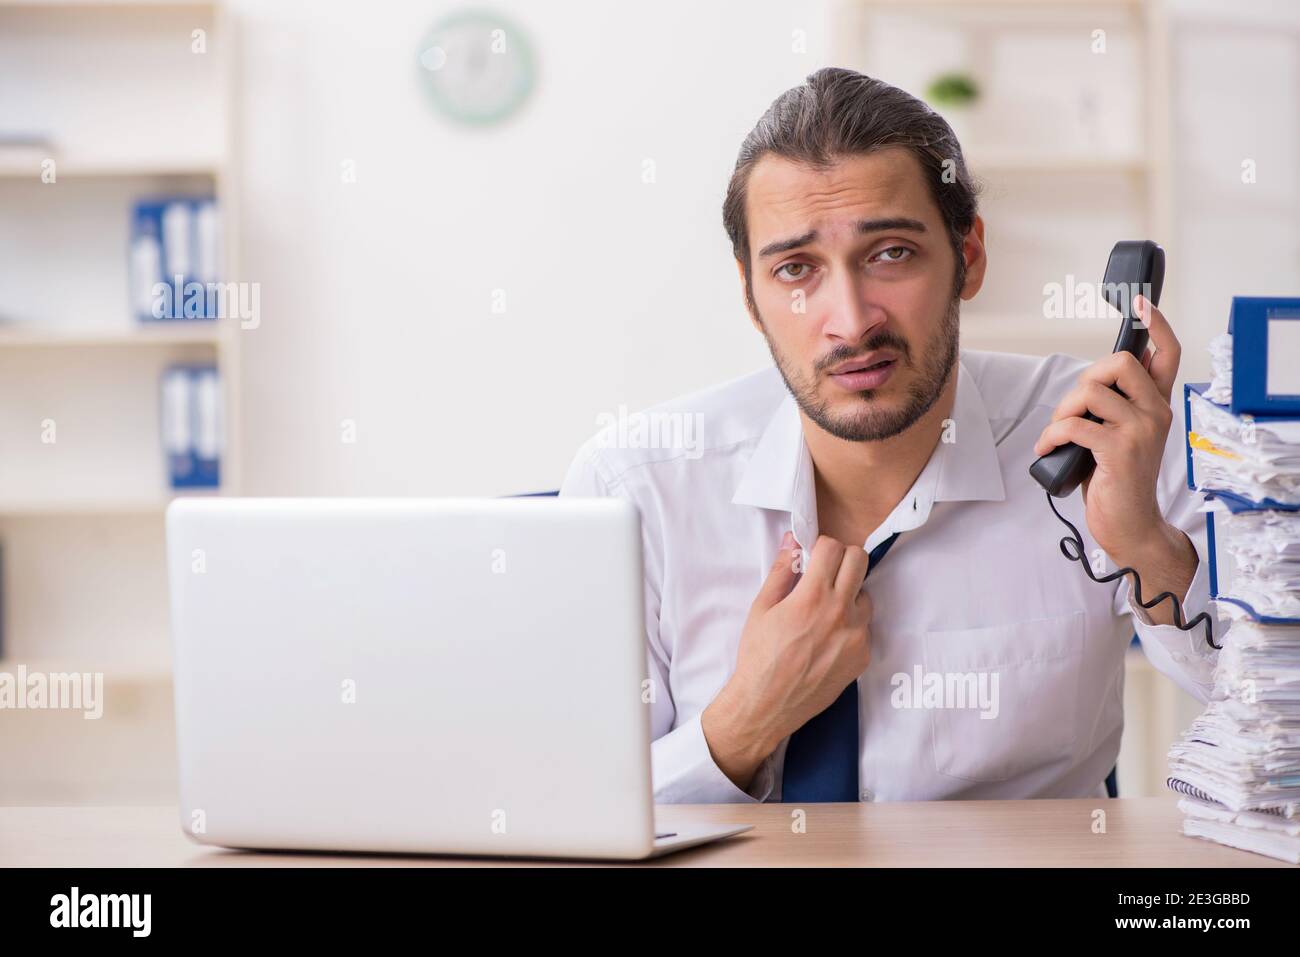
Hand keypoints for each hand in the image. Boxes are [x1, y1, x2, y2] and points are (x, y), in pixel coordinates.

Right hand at [702, 531, 872, 788]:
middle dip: (841, 559)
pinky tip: (827, 639)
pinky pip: (864, 627)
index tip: (812, 557)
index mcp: (813, 596)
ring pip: (865, 595)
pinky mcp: (863, 656)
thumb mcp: (762, 607)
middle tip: (825, 573)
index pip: (834, 547)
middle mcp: (841, 613)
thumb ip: (781, 571)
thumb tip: (792, 541)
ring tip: (825, 612)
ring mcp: (857, 636)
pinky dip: (850, 625)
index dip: (821, 546)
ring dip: (849, 594)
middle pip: (859, 560)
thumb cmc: (759, 655)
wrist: (767, 704)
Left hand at [1031, 294, 1178, 565]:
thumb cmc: (1118, 480)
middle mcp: (1156, 413)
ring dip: (1063, 410)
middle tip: (1072, 410)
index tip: (1141, 303)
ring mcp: (1141, 430)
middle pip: (1119, 362)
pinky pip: (1074, 424)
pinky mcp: (1120, 450)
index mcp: (1158, 406)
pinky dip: (1052, 434)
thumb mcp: (1121, 438)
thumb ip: (1114, 409)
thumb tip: (1088, 386)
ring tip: (1058, 434)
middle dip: (1084, 380)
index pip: (1168, 354)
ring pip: (1092, 391)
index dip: (1156, 325)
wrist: (1129, 524)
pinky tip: (1048, 448)